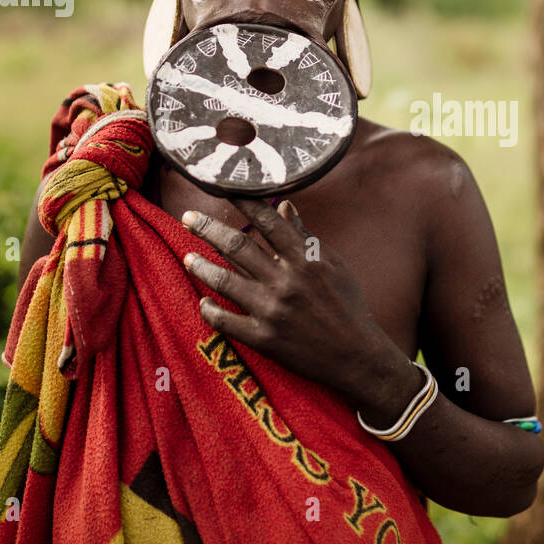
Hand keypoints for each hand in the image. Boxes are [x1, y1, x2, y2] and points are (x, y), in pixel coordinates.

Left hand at [180, 197, 419, 420]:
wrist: (356, 355)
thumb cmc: (347, 304)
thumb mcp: (333, 264)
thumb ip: (305, 236)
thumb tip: (284, 206)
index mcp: (305, 259)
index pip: (267, 221)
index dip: (243, 201)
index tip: (223, 187)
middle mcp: (286, 281)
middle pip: (237, 246)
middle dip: (208, 228)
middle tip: (188, 217)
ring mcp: (272, 310)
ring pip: (224, 281)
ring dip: (201, 266)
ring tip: (187, 257)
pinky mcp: (263, 338)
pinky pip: (225, 321)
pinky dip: (209, 310)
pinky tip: (203, 302)